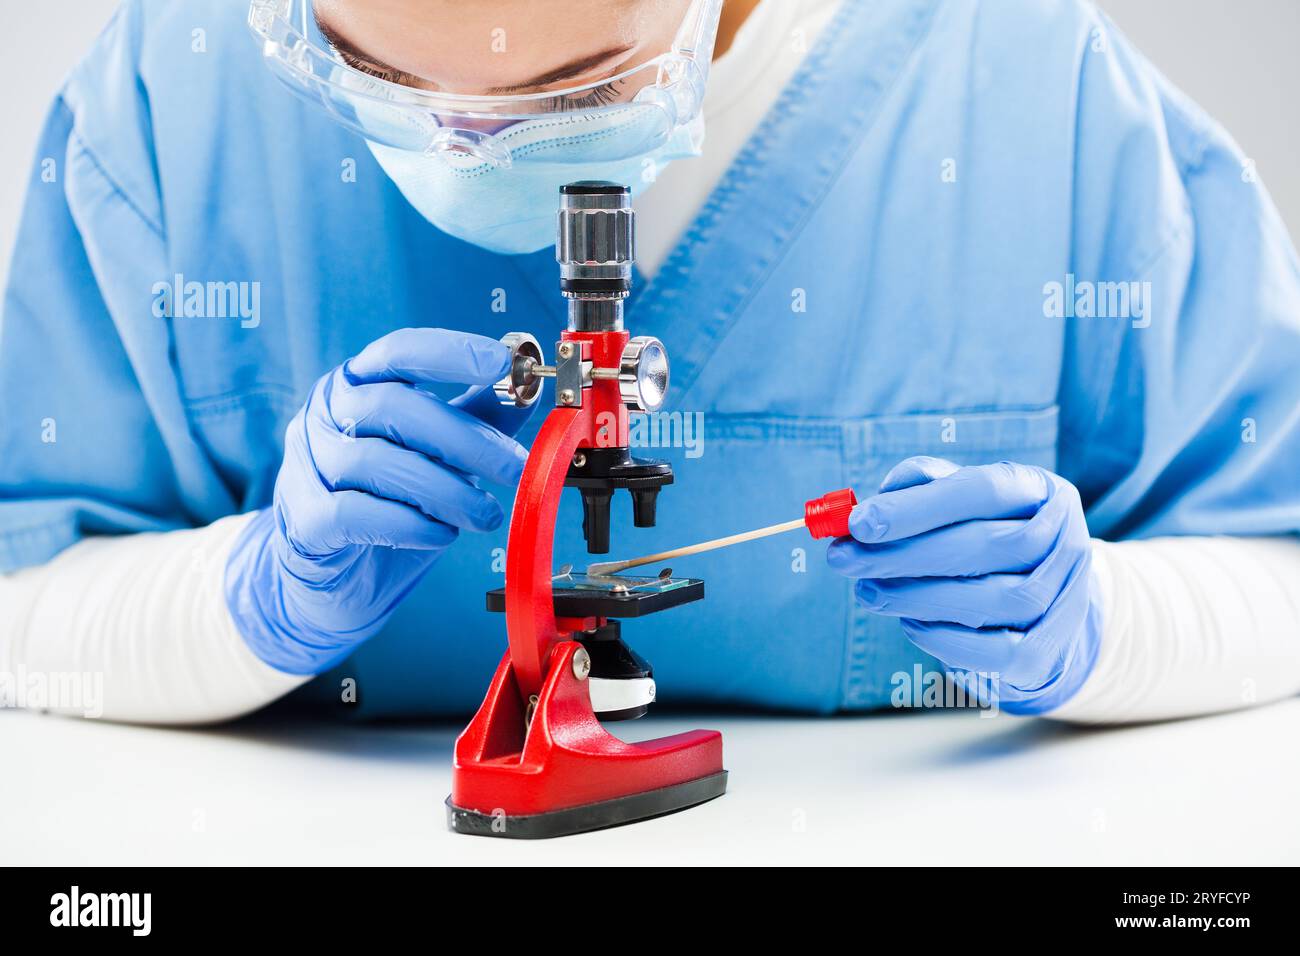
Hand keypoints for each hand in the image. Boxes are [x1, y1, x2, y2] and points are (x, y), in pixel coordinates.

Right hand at [225, 328, 533, 673]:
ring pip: (377, 463)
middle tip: (514, 469)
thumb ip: (476, 419)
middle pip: (394, 406)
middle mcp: (326, 413)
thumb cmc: (390, 500)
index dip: (451, 351)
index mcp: (361, 384)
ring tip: (486, 514)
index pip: (400, 351)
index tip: (503, 363)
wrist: (333, 572)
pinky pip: (356, 513)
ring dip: (446, 490)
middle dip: (466, 438)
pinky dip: (409, 523)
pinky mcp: (303, 518)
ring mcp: (307, 463)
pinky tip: (441, 533)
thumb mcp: (437, 453)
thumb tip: (527, 390)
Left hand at [826, 457, 1101, 712]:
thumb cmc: (985, 539)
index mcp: (1040, 492)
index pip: (982, 490)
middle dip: (903, 554)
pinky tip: (908, 623)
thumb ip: (922, 488)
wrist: (1042, 607)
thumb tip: (874, 501)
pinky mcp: (1046, 652)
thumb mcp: (961, 502)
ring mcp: (1063, 599)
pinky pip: (993, 651)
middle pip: (985, 546)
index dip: (916, 507)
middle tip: (844, 559)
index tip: (858, 523)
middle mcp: (1064, 542)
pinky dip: (943, 638)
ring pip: (991, 599)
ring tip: (868, 592)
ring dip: (916, 596)